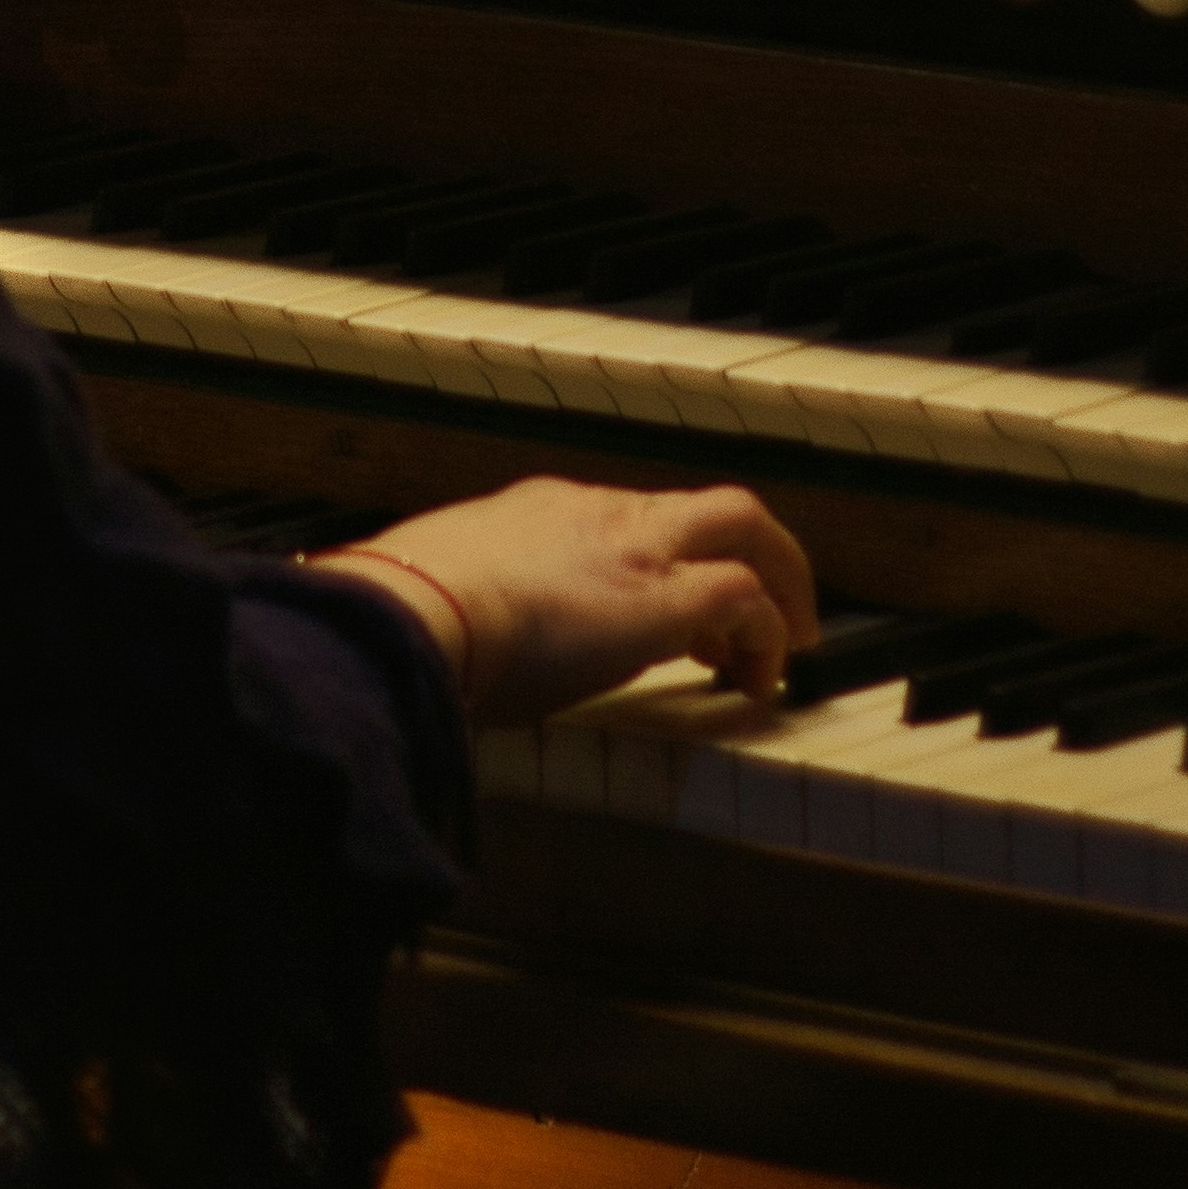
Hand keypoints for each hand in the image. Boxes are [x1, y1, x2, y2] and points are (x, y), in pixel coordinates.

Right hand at [316, 478, 817, 728]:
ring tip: (784, 647)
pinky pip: (746, 598)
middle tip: (770, 611)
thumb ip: (457, 607)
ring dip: (777, 583)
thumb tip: (432, 645)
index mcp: (542, 512)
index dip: (659, 563)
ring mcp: (636, 548)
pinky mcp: (664, 597)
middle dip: (753, 551)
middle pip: (708, 507)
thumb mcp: (436, 594)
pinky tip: (759, 681)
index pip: (627, 520)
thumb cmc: (404, 615)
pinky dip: (766, 633)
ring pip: (744, 525)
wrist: (412, 609)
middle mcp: (601, 514)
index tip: (668, 616)